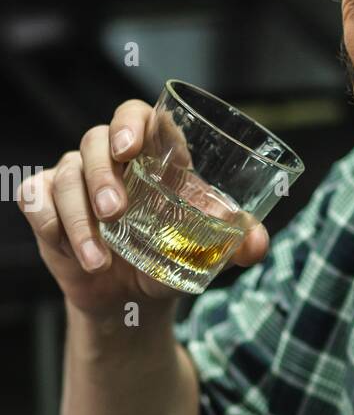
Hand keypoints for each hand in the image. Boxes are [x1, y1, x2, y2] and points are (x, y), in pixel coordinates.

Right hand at [16, 98, 270, 316]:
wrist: (132, 299)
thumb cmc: (170, 258)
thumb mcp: (205, 251)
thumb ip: (237, 244)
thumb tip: (257, 244)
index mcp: (149, 155)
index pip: (135, 116)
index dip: (130, 124)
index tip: (132, 148)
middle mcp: (108, 158)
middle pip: (95, 141)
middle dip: (103, 176)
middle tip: (115, 213)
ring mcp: (73, 178)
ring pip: (65, 176)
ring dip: (79, 219)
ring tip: (99, 260)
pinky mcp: (46, 203)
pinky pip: (35, 199)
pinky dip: (51, 225)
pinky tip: (71, 252)